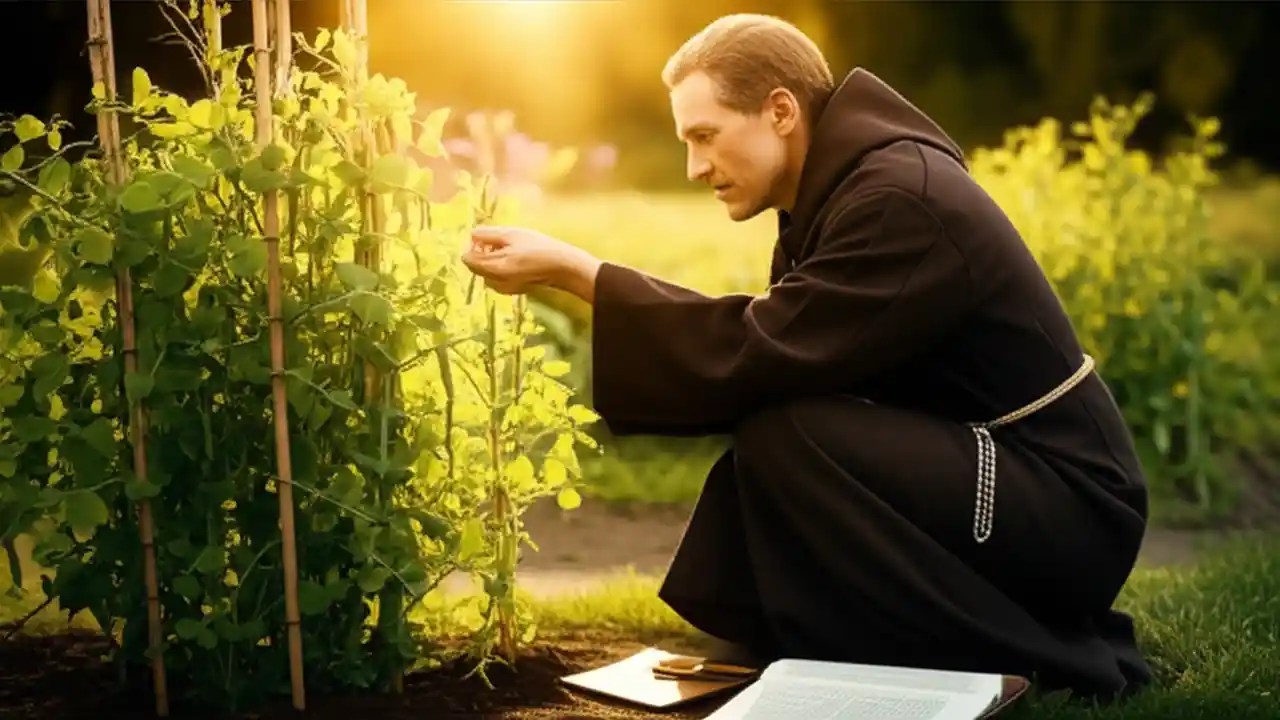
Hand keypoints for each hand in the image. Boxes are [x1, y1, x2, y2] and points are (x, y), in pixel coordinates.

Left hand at [461, 225, 601, 301]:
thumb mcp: (511, 235)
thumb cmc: (538, 247)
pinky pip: (497, 278)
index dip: (474, 246)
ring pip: (486, 273)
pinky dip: (501, 269)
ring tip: (511, 250)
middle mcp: (495, 282)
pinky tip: (517, 261)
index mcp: (492, 268)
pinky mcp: (513, 290)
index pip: (467, 259)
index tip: (488, 238)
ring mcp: (504, 289)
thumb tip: (471, 236)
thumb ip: (487, 235)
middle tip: (501, 242)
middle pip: (476, 267)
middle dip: (482, 254)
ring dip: (491, 261)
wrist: (562, 267)